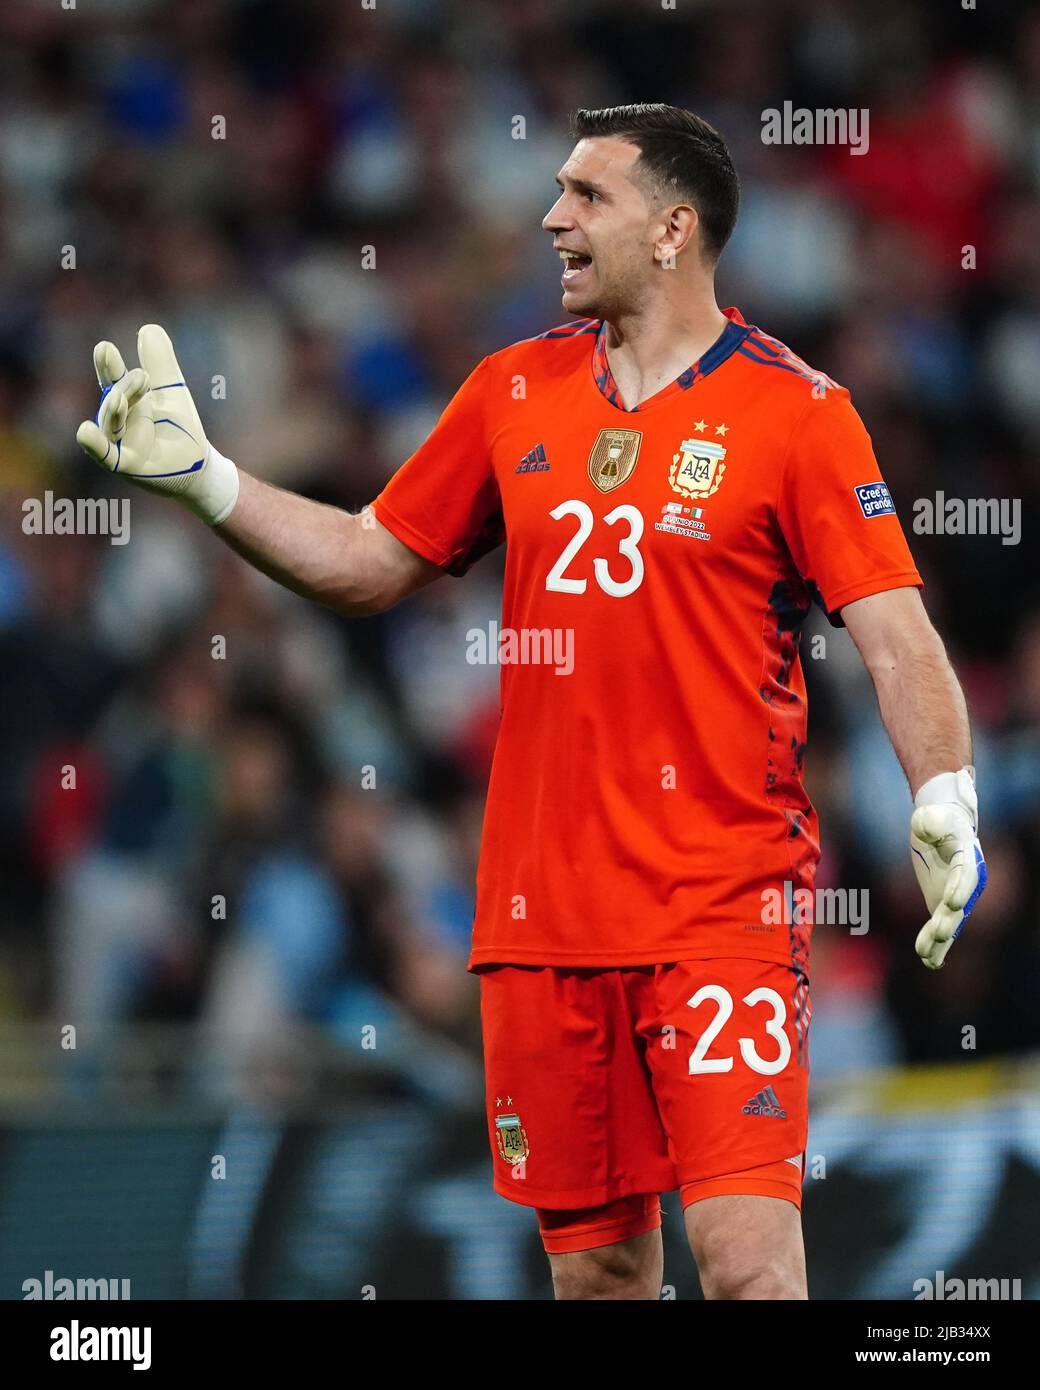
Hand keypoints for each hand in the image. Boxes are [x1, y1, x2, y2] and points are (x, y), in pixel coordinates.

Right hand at [76, 324, 238, 525]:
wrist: (198, 466)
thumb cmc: (178, 428)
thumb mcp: (172, 392)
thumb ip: (160, 363)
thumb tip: (148, 328)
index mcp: (128, 399)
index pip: (113, 378)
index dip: (107, 365)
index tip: (104, 348)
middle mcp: (118, 420)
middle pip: (114, 399)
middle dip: (125, 387)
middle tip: (143, 377)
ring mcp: (119, 442)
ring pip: (110, 424)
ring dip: (114, 410)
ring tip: (120, 399)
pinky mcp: (125, 464)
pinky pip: (106, 455)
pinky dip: (94, 444)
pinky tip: (83, 431)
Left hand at [910, 767, 986, 969]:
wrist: (940, 830)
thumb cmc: (937, 821)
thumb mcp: (932, 816)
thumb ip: (931, 821)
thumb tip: (927, 824)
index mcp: (968, 859)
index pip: (965, 876)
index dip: (960, 888)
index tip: (952, 902)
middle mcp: (967, 883)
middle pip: (959, 904)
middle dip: (950, 920)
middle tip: (940, 934)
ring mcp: (955, 897)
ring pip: (950, 922)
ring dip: (939, 940)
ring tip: (928, 956)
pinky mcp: (942, 905)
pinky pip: (939, 927)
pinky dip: (933, 944)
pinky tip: (928, 961)